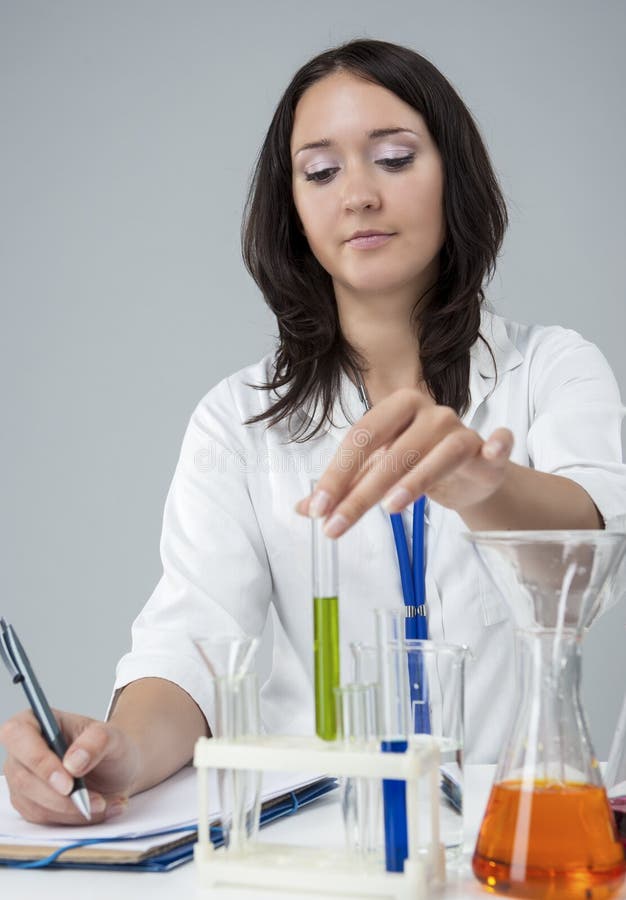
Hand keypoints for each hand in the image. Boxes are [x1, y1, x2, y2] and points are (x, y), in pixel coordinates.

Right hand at [0, 708, 140, 824]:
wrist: (118, 769)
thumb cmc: (109, 745)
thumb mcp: (112, 736)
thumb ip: (95, 742)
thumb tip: (72, 762)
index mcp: (35, 721)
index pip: (18, 735)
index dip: (38, 760)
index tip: (67, 782)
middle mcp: (22, 751)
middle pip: (23, 778)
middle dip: (59, 796)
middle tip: (93, 801)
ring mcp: (22, 780)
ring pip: (34, 805)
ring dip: (71, 811)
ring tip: (104, 803)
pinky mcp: (30, 804)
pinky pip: (44, 819)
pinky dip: (73, 819)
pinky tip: (99, 809)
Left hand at [296, 387, 512, 536]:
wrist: (467, 472)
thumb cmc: (417, 464)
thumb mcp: (377, 473)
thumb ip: (346, 486)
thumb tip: (305, 509)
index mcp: (396, 407)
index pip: (360, 438)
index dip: (336, 474)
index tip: (317, 508)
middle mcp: (429, 413)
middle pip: (393, 451)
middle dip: (361, 492)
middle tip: (337, 526)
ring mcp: (461, 430)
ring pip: (437, 454)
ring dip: (415, 480)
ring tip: (390, 508)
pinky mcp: (489, 451)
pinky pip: (497, 444)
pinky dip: (497, 443)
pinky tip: (491, 450)